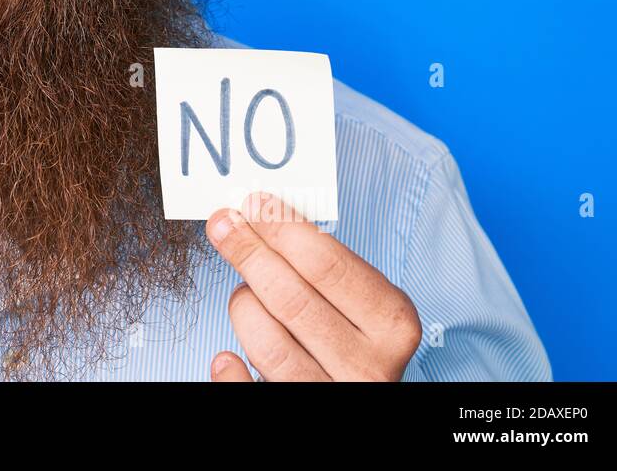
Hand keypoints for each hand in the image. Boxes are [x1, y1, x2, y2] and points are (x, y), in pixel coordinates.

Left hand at [207, 191, 421, 381]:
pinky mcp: (296, 414)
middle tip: (224, 224)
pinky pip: (250, 390)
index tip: (253, 204)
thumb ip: (326, 268)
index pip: (328, 265)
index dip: (283, 229)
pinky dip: (231, 370)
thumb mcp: (363, 305)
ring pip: (268, 343)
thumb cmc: (355, 342)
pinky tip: (226, 356)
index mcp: (392, 324)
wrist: (358, 394)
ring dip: (245, 307)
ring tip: (244, 292)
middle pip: (292, 298)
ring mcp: (334, 394)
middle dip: (250, 252)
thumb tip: (262, 213)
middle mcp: (369, 367)